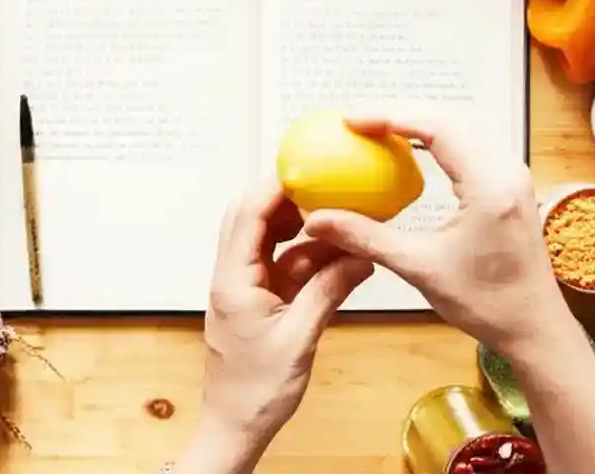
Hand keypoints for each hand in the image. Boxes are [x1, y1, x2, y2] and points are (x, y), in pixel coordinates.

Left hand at [198, 182, 373, 453]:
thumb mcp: (300, 338)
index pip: (249, 213)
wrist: (234, 427)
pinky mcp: (259, 301)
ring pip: (271, 240)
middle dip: (290, 197)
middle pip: (254, 216)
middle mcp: (233, 276)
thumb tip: (360, 255)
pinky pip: (284, 266)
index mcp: (233, 279)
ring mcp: (245, 287)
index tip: (309, 166)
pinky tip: (340, 257)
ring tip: (343, 218)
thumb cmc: (255, 392)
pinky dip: (309, 257)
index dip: (277, 184)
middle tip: (327, 184)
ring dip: (304, 229)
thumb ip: (329, 291)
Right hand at [303, 117, 568, 357]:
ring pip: (462, 130)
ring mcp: (512, 177)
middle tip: (357, 123)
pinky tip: (410, 155)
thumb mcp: (419, 268)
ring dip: (419, 125)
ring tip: (377, 132)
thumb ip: (366, 237)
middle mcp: (506, 171)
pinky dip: (436, 142)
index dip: (389, 115)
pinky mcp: (510, 187)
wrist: (535, 329)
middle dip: (400, 113)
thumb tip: (315, 220)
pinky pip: (470, 147)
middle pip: (450, 119)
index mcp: (489, 185)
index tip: (350, 120)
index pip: (437, 127)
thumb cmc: (486, 302)